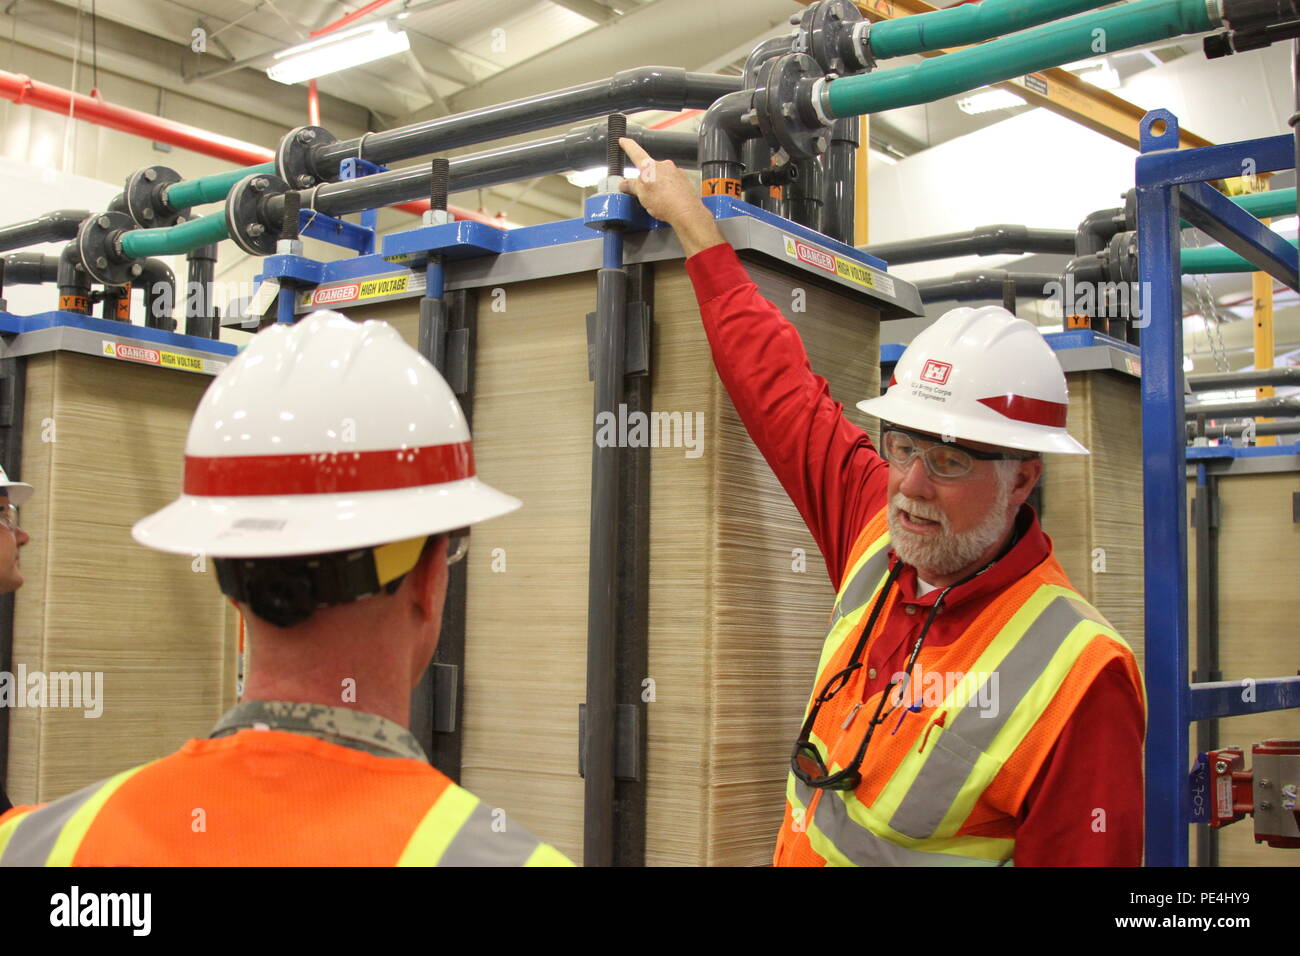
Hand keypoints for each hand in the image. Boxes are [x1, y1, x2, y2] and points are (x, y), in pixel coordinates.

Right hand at [618, 137, 725, 257]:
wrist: (686, 212)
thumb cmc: (666, 203)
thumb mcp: (642, 195)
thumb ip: (632, 186)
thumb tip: (625, 184)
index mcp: (649, 166)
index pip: (635, 152)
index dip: (627, 146)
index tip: (623, 141)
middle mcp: (664, 165)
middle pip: (649, 169)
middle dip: (645, 179)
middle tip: (643, 194)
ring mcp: (675, 171)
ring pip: (660, 176)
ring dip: (657, 186)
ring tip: (658, 201)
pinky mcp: (683, 179)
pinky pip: (671, 182)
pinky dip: (668, 190)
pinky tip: (667, 201)